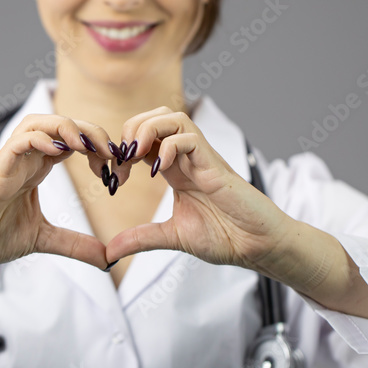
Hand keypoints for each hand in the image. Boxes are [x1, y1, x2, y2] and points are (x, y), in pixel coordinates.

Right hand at [0, 114, 119, 271]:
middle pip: (62, 124)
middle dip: (91, 132)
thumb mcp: (43, 239)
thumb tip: (108, 258)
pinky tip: (56, 151)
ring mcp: (11, 161)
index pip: (73, 139)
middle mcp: (26, 158)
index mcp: (37, 168)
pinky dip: (39, 139)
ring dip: (67, 127)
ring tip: (86, 146)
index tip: (115, 168)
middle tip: (111, 154)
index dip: (97, 146)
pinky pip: (18, 141)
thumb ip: (75, 245)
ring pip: (39, 122)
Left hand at [104, 106, 294, 272]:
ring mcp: (201, 158)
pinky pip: (189, 137)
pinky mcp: (214, 164)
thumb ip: (141, 238)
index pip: (145, 136)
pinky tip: (160, 169)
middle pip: (156, 115)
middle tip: (123, 161)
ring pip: (172, 117)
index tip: (115, 177)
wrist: (258, 246)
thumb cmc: (226, 237)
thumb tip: (109, 251)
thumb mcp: (172, 237)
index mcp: (176, 170)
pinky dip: (168, 145)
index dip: (123, 149)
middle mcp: (187, 158)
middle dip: (132, 130)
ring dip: (147, 129)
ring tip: (136, 155)